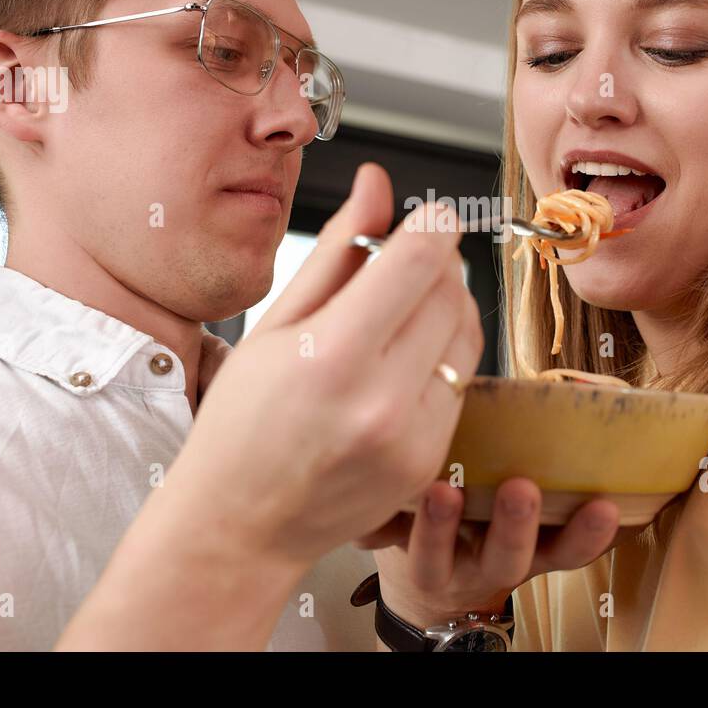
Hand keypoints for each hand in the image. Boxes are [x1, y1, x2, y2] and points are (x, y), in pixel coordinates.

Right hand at [60, 162, 482, 648]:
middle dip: (437, 262)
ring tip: (400, 310)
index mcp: (331, 356)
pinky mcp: (431, 460)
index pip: (420, 260)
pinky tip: (401, 361)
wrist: (241, 527)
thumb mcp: (274, 325)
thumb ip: (336, 249)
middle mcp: (382, 400)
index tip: (428, 216)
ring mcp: (413, 437)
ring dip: (447, 305)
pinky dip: (443, 357)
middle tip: (403, 263)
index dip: (433, 223)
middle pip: (451, 291)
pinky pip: (461, 381)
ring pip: (467, 335)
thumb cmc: (240, 425)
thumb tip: (377, 180)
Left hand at [358, 477, 635, 628]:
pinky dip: (375, 526)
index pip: (566, 548)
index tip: (605, 507)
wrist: (426, 561)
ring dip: (440, 530)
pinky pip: (380, 545)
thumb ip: (540, 451)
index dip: (587, 534)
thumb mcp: (518, 485)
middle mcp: (484, 561)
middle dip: (515, 526)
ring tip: (443, 491)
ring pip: (437, 563)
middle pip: (507, 560)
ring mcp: (436, 565)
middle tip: (521, 489)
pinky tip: (374, 502)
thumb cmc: (486, 502)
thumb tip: (576, 386)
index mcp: (527, 545)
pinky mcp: (390, 550)